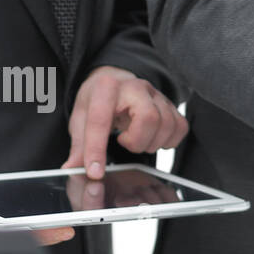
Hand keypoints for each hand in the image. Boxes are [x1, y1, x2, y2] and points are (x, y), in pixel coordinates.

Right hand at [0, 175, 74, 246]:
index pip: (9, 239)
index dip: (38, 235)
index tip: (62, 230)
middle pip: (16, 239)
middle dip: (42, 233)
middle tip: (70, 225)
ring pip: (7, 236)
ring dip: (30, 229)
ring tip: (56, 220)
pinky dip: (12, 223)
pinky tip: (26, 216)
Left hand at [63, 66, 187, 179]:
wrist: (116, 80)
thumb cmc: (98, 99)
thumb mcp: (81, 118)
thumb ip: (79, 144)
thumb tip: (72, 167)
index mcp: (106, 87)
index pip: (101, 120)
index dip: (96, 150)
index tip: (95, 172)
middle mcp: (135, 87)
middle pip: (149, 118)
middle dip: (137, 141)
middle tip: (126, 143)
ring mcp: (157, 95)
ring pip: (167, 125)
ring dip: (151, 143)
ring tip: (137, 140)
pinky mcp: (171, 104)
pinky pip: (180, 127)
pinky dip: (168, 141)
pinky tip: (152, 138)